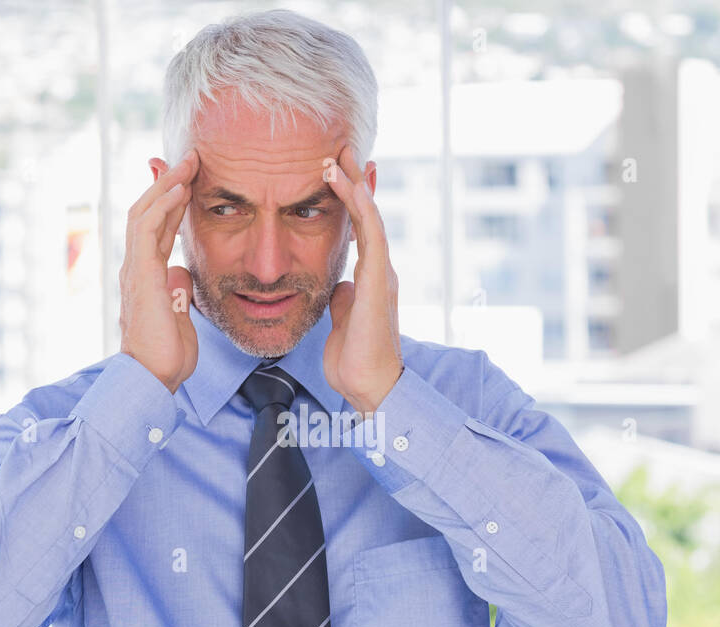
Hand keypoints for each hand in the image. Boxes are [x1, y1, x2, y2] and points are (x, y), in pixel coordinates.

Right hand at [118, 149, 198, 392]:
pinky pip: (149, 230)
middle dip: (166, 183)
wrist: (152, 378)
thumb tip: (181, 273)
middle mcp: (135, 267)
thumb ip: (178, 291)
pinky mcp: (140, 275)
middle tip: (187, 158)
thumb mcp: (179, 315)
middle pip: (146, 212)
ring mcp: (134, 269)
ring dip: (166, 185)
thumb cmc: (166, 355)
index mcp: (145, 275)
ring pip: (144, 213)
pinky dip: (163, 205)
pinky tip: (180, 189)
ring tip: (186, 162)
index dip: (170, 202)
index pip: (156, 228)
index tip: (186, 179)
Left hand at [322, 145, 402, 416]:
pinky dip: (357, 203)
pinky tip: (345, 181)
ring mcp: (382, 272)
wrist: (370, 386)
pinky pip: (369, 232)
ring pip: (370, 215)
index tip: (340, 172)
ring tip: (337, 155)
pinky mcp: (379, 278)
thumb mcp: (342, 322)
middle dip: (357, 180)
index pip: (360, 229)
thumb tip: (339, 288)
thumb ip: (343, 301)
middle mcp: (380, 269)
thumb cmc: (354, 360)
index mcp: (370, 278)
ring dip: (354, 183)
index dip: (352, 199)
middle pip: (368, 214)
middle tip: (342, 147)